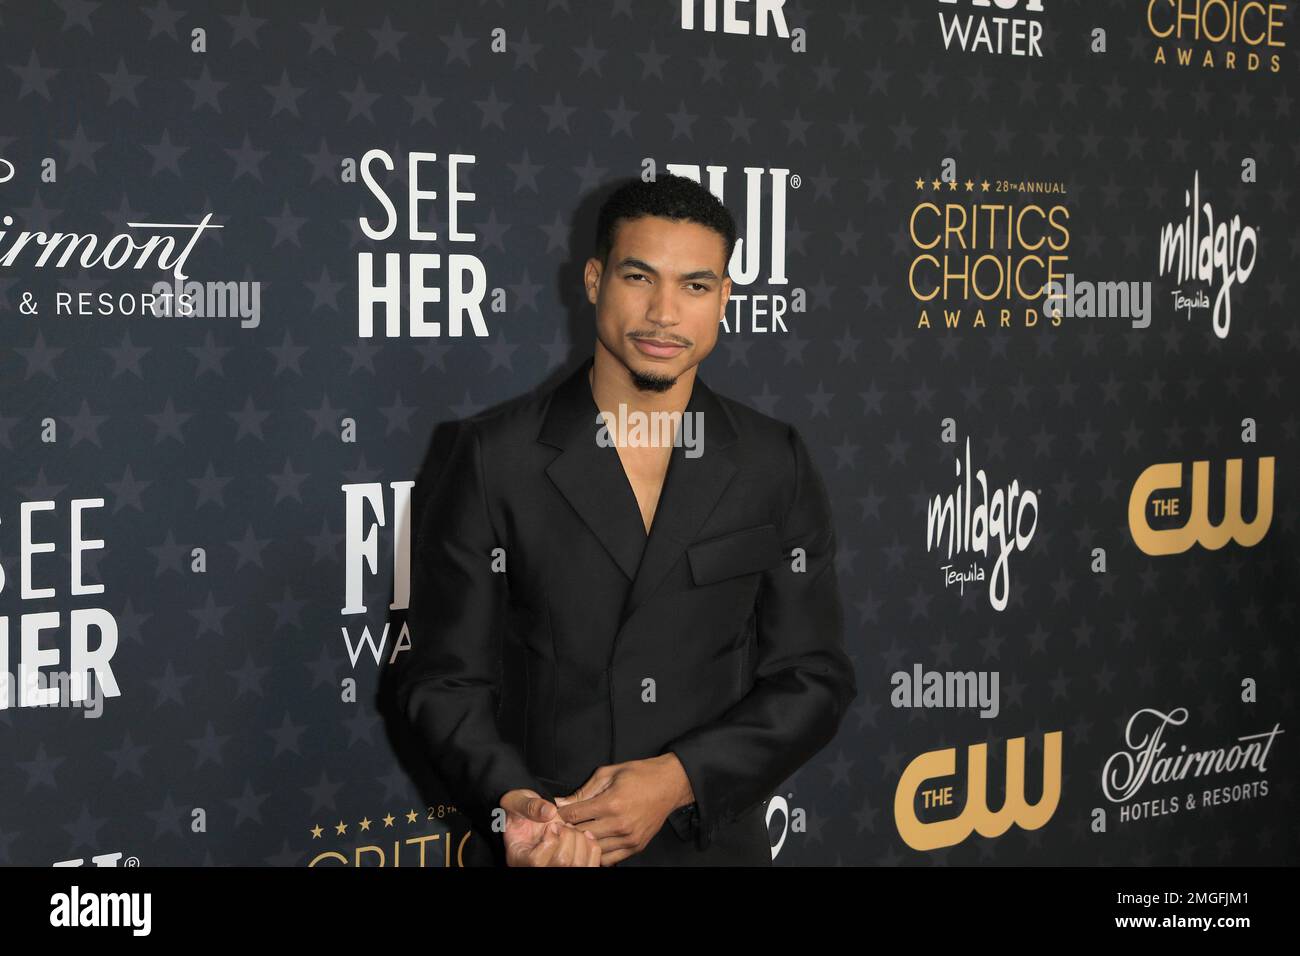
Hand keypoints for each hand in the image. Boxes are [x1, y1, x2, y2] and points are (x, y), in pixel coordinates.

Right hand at [499, 788, 600, 866]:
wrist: (530, 815)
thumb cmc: (521, 809)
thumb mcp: (517, 801)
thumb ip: (529, 806)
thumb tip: (550, 812)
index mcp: (520, 858)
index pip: (537, 862)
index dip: (550, 839)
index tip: (550, 826)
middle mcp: (538, 869)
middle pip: (563, 863)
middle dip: (568, 836)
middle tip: (561, 825)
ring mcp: (557, 869)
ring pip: (579, 865)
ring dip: (579, 840)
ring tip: (570, 830)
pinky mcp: (573, 866)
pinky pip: (591, 864)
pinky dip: (592, 846)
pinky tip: (583, 835)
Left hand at [552, 754, 691, 865]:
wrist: (669, 785)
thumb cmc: (639, 775)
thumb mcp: (608, 774)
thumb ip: (583, 790)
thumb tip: (560, 802)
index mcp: (611, 803)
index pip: (574, 815)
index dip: (561, 814)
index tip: (556, 813)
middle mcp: (619, 824)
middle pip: (580, 834)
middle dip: (568, 829)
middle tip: (562, 824)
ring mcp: (628, 838)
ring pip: (593, 848)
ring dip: (582, 842)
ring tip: (578, 833)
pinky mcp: (635, 846)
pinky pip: (610, 859)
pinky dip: (598, 852)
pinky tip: (594, 842)